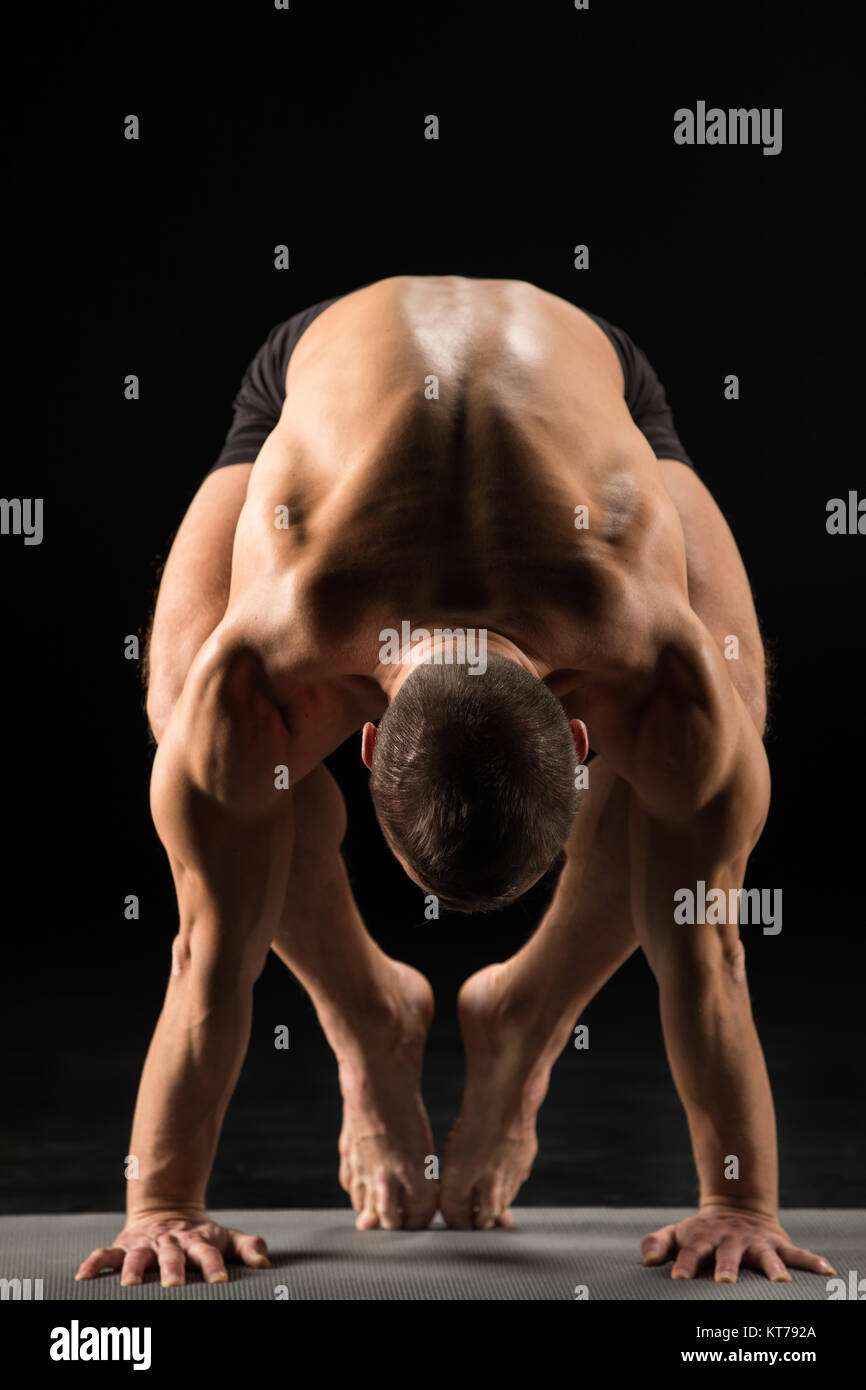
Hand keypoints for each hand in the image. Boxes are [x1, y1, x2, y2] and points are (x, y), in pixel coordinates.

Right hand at [75, 1212, 270, 1286]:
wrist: (168, 1210)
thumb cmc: (201, 1236)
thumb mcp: (226, 1237)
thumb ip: (247, 1247)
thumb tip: (265, 1264)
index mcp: (197, 1242)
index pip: (208, 1254)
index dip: (214, 1266)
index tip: (220, 1280)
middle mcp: (170, 1244)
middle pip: (172, 1256)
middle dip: (173, 1269)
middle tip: (174, 1283)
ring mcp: (146, 1245)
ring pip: (137, 1256)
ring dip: (134, 1269)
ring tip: (131, 1284)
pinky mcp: (125, 1246)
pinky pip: (106, 1255)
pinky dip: (94, 1263)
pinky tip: (83, 1276)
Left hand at [640, 1207, 836, 1282]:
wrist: (735, 1207)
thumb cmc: (701, 1232)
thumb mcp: (677, 1234)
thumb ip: (658, 1244)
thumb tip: (645, 1262)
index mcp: (704, 1240)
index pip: (692, 1253)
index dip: (684, 1264)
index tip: (677, 1277)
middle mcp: (731, 1241)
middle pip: (728, 1255)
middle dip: (727, 1267)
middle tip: (725, 1281)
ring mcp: (755, 1242)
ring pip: (765, 1255)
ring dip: (771, 1268)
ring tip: (779, 1283)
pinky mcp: (776, 1243)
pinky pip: (797, 1253)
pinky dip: (812, 1261)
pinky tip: (826, 1270)